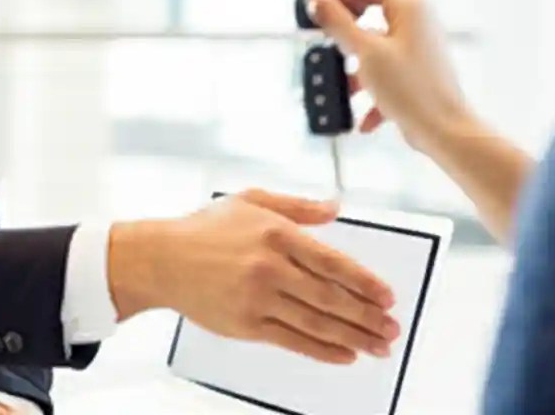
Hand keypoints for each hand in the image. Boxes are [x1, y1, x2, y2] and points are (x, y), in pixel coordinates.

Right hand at [109, 189, 399, 364]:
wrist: (161, 259)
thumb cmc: (205, 228)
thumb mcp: (251, 200)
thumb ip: (296, 206)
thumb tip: (335, 208)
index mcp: (276, 233)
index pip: (332, 262)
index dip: (365, 282)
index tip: (388, 296)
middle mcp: (270, 267)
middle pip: (330, 296)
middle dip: (367, 316)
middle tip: (392, 327)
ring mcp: (258, 298)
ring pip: (317, 322)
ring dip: (354, 336)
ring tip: (379, 345)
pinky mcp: (246, 324)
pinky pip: (292, 341)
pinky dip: (322, 351)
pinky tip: (345, 355)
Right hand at [308, 0, 472, 153]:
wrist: (444, 131)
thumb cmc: (413, 91)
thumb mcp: (365, 52)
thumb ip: (337, 22)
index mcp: (407, 4)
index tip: (314, 7)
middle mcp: (415, 18)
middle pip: (367, 5)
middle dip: (341, 24)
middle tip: (322, 37)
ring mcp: (415, 43)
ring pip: (372, 39)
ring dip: (352, 59)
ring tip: (340, 80)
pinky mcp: (413, 67)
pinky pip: (382, 65)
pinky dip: (367, 82)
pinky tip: (361, 109)